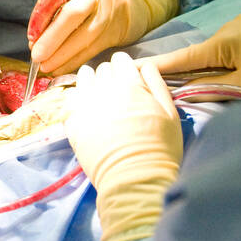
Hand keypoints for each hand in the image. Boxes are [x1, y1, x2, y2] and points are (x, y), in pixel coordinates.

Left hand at [29, 0, 177, 74]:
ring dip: (61, 55)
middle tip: (36, 56)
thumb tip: (35, 40)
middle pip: (74, 14)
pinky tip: (59, 69)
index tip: (31, 36)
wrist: (127, 2)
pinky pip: (92, 50)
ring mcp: (108, 12)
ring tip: (45, 67)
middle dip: (52, 38)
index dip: (41, 16)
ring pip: (84, 36)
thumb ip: (52, 8)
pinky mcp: (114, 32)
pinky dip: (73, 62)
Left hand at [64, 52, 181, 240]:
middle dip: (109, 75)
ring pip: (82, 80)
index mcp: (129, 84)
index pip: (120, 60)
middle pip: (101, 69)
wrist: (134, 179)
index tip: (128, 77)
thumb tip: (144, 66)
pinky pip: (70, 100)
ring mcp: (84, 106)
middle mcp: (103, 90)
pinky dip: (77, 100)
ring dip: (90, 82)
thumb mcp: (170, 112)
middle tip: (116, 90)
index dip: (125, 67)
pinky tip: (87, 109)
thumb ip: (156, 84)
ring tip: (98, 94)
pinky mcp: (72, 123)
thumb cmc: (159, 148)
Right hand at [144, 11, 240, 89]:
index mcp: (225, 39)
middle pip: (205, 55)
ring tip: (226, 88)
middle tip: (178, 91)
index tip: (135, 68)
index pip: (185, 57)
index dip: (162, 66)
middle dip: (195, 73)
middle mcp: (233, 26)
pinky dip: (236, 62)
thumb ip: (215, 90)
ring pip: (225, 52)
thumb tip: (187, 94)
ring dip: (220, 69)